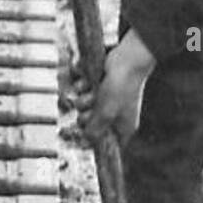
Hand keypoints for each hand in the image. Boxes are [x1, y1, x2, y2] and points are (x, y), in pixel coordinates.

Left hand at [69, 31, 156, 146]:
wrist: (127, 59)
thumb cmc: (121, 88)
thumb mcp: (106, 113)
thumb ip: (94, 130)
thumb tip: (84, 142)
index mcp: (121, 127)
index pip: (104, 144)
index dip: (90, 142)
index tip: (75, 141)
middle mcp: (113, 115)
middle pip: (87, 125)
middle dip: (85, 116)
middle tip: (91, 109)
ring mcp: (104, 99)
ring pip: (81, 106)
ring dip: (83, 98)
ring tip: (93, 91)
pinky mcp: (96, 84)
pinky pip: (80, 89)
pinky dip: (82, 84)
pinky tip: (89, 79)